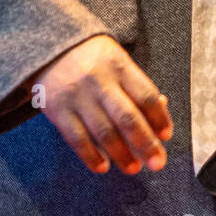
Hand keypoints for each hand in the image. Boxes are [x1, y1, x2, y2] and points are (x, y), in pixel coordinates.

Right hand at [30, 34, 172, 176]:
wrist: (48, 47)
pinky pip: (77, 138)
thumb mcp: (117, 61)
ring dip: (121, 154)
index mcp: (119, 66)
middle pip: (127, 117)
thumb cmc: (92, 59)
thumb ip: (136, 87)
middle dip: (145, 143)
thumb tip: (161, 111)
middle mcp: (99, 81)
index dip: (159, 118)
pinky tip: (103, 167)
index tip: (166, 136)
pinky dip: (91, 156)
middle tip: (157, 162)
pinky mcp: (58, 110)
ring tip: (133, 168)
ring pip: (103, 132)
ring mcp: (77, 96)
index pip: (145, 95)